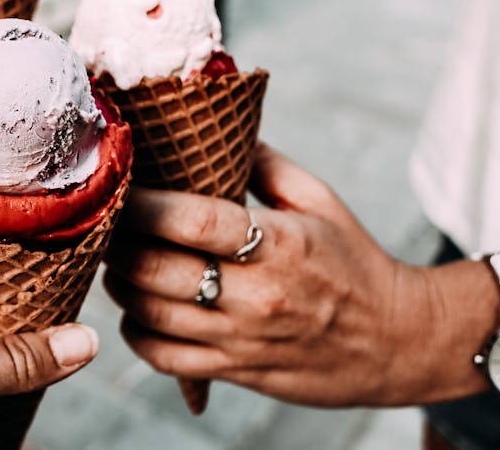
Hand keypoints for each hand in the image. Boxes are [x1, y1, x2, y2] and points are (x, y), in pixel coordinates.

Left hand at [103, 143, 439, 406]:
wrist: (397, 342)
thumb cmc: (355, 264)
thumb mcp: (322, 202)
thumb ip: (266, 164)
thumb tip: (217, 127)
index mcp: (279, 243)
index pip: (193, 222)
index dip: (143, 204)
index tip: (118, 186)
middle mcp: (257, 295)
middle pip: (157, 269)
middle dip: (117, 244)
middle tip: (103, 224)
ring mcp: (243, 339)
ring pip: (150, 314)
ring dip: (120, 285)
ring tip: (116, 261)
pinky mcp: (236, 371)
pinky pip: (164, 358)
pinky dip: (136, 334)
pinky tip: (136, 310)